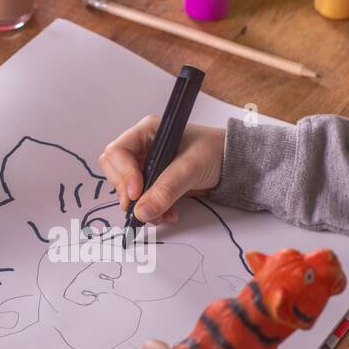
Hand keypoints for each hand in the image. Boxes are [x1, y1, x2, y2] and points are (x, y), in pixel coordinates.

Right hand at [98, 116, 225, 226]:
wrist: (233, 163)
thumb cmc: (214, 152)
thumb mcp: (190, 168)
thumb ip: (166, 189)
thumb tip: (141, 211)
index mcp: (146, 132)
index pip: (117, 153)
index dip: (122, 175)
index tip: (135, 194)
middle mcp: (142, 148)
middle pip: (115, 172)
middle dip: (128, 194)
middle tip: (142, 208)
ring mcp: (147, 167)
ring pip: (127, 191)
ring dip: (142, 207)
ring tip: (164, 215)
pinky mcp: (154, 184)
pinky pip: (141, 201)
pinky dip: (152, 212)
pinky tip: (169, 215)